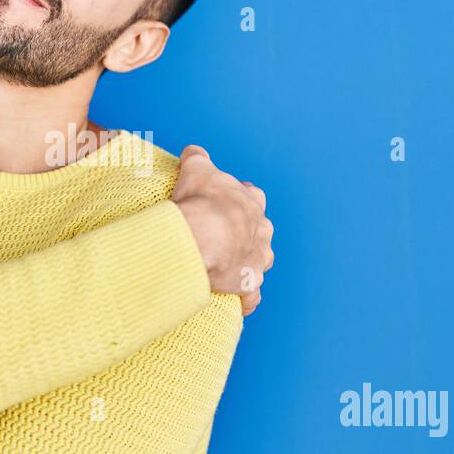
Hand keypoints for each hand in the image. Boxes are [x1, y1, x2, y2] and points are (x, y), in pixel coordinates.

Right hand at [171, 144, 274, 315]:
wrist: (203, 237)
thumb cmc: (201, 201)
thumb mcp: (196, 169)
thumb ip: (196, 157)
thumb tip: (193, 151)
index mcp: (251, 203)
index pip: (253, 198)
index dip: (241, 200)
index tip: (226, 204)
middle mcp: (261, 231)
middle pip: (260, 232)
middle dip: (247, 235)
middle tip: (224, 238)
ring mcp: (258, 259)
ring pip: (260, 263)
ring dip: (248, 266)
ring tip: (229, 270)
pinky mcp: (249, 284)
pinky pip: (251, 297)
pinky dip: (246, 300)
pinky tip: (236, 302)